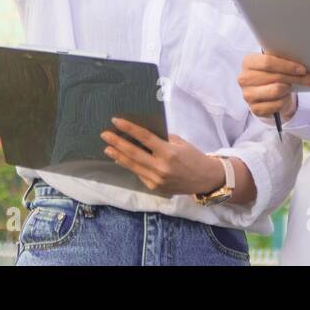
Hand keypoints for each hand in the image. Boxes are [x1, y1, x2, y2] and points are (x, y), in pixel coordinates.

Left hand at [100, 118, 226, 195]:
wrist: (205, 179)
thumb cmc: (193, 156)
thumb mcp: (180, 143)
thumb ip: (161, 139)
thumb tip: (141, 134)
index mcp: (169, 153)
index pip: (144, 138)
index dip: (129, 129)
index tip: (116, 121)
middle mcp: (161, 168)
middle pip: (133, 153)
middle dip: (117, 143)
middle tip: (104, 135)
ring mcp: (157, 180)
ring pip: (133, 166)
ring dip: (119, 156)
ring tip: (108, 148)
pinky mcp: (155, 188)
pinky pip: (140, 174)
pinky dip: (131, 166)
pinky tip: (122, 159)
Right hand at [238, 52, 309, 118]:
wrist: (266, 93)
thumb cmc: (272, 75)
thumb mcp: (276, 64)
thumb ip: (285, 61)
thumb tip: (305, 67)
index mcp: (248, 62)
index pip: (268, 62)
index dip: (287, 66)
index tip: (303, 69)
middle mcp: (244, 78)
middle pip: (276, 77)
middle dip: (296, 78)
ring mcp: (248, 95)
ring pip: (277, 90)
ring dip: (288, 89)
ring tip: (290, 87)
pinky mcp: (255, 109)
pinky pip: (277, 104)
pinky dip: (285, 101)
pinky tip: (284, 97)